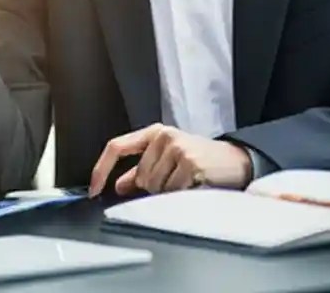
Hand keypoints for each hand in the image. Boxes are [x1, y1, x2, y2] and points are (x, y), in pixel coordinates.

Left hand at [88, 124, 251, 196]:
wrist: (236, 161)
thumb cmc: (200, 161)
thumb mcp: (168, 160)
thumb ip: (141, 171)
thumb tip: (117, 185)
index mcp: (155, 133)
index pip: (117, 146)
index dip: (101, 169)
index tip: (94, 189)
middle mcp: (164, 136)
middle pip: (140, 177)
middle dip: (153, 188)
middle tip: (176, 181)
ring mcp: (178, 149)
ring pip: (155, 187)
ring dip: (169, 192)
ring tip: (187, 182)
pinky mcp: (190, 164)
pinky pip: (172, 192)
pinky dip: (182, 196)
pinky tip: (195, 186)